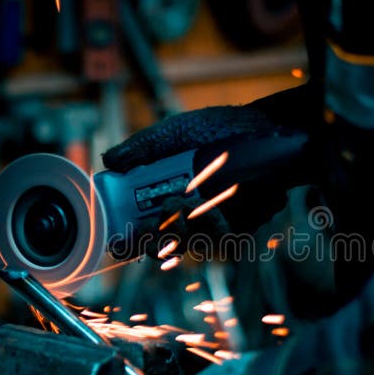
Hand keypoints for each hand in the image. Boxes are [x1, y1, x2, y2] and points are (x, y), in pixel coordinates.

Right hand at [102, 86, 315, 258]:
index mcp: (166, 197)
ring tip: (180, 207)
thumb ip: (142, 147)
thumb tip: (108, 159)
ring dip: (183, 233)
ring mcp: (215, 224)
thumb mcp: (174, 133)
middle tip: (149, 228)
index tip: (118, 242)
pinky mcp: (241, 227)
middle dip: (154, 242)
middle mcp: (189, 215)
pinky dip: (216, 231)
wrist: (265, 129)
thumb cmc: (218, 129)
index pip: (142, 228)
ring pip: (193, 245)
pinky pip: (224, 242)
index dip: (128, 241)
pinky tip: (214, 211)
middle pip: (165, 245)